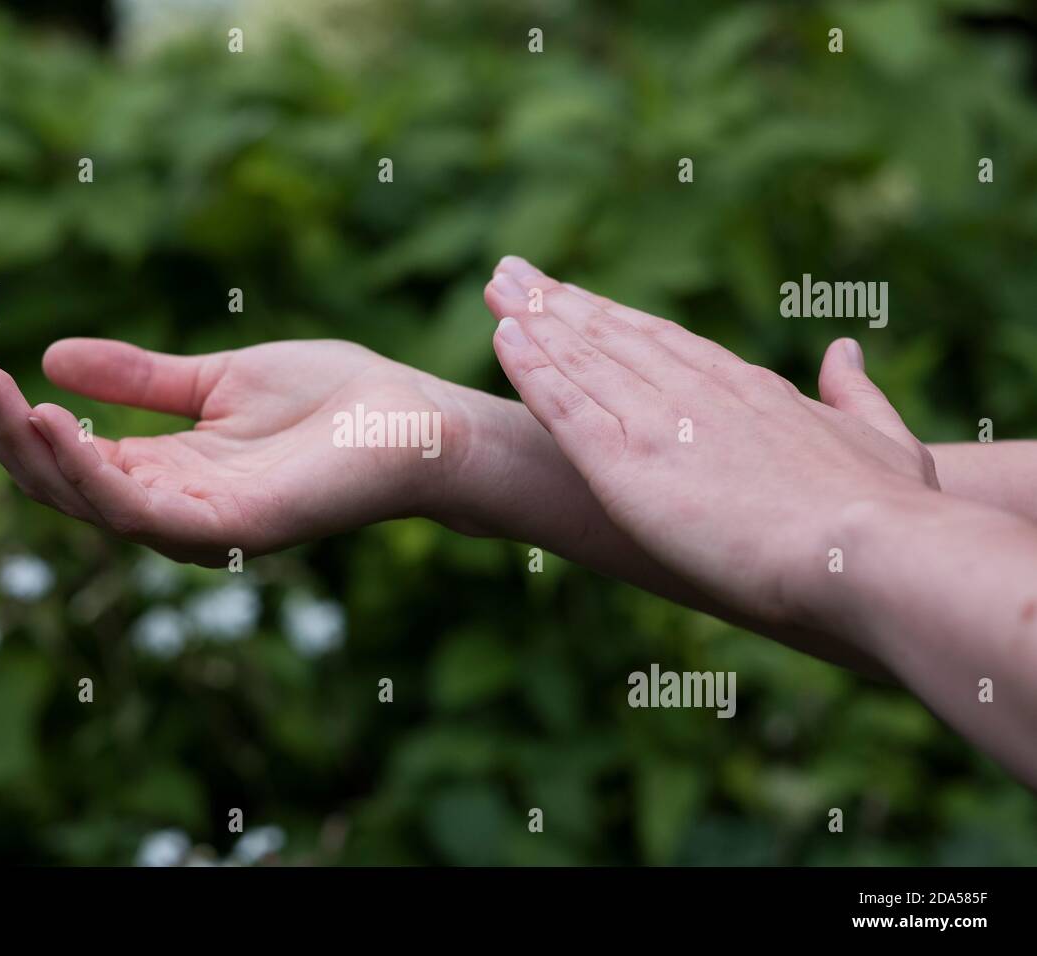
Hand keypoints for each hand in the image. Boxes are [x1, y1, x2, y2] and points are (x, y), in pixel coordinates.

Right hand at [0, 338, 463, 563]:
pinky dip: (90, 471)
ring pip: (86, 499)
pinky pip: (141, 511)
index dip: (2, 409)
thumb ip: (141, 380)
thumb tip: (52, 357)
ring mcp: (200, 526)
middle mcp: (171, 507)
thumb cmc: (332, 398)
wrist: (415, 416)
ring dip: (25, 444)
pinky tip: (51, 420)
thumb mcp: (217, 379)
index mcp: (165, 470)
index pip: (62, 450)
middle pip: (57, 479)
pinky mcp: (235, 532)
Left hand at [483, 256, 939, 633]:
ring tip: (496, 287)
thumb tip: (844, 350)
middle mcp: (694, 392)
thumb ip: (851, 392)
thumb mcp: (879, 438)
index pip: (664, 340)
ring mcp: (658, 423)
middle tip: (513, 270)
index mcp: (745, 388)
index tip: (578, 296)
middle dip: (558, 302)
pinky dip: (530, 370)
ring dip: (533, 321)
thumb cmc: (884, 508)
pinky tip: (501, 338)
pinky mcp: (626, 463)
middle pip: (611, 335)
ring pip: (581, 359)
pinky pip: (563, 406)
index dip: (613, 316)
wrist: (865, 550)